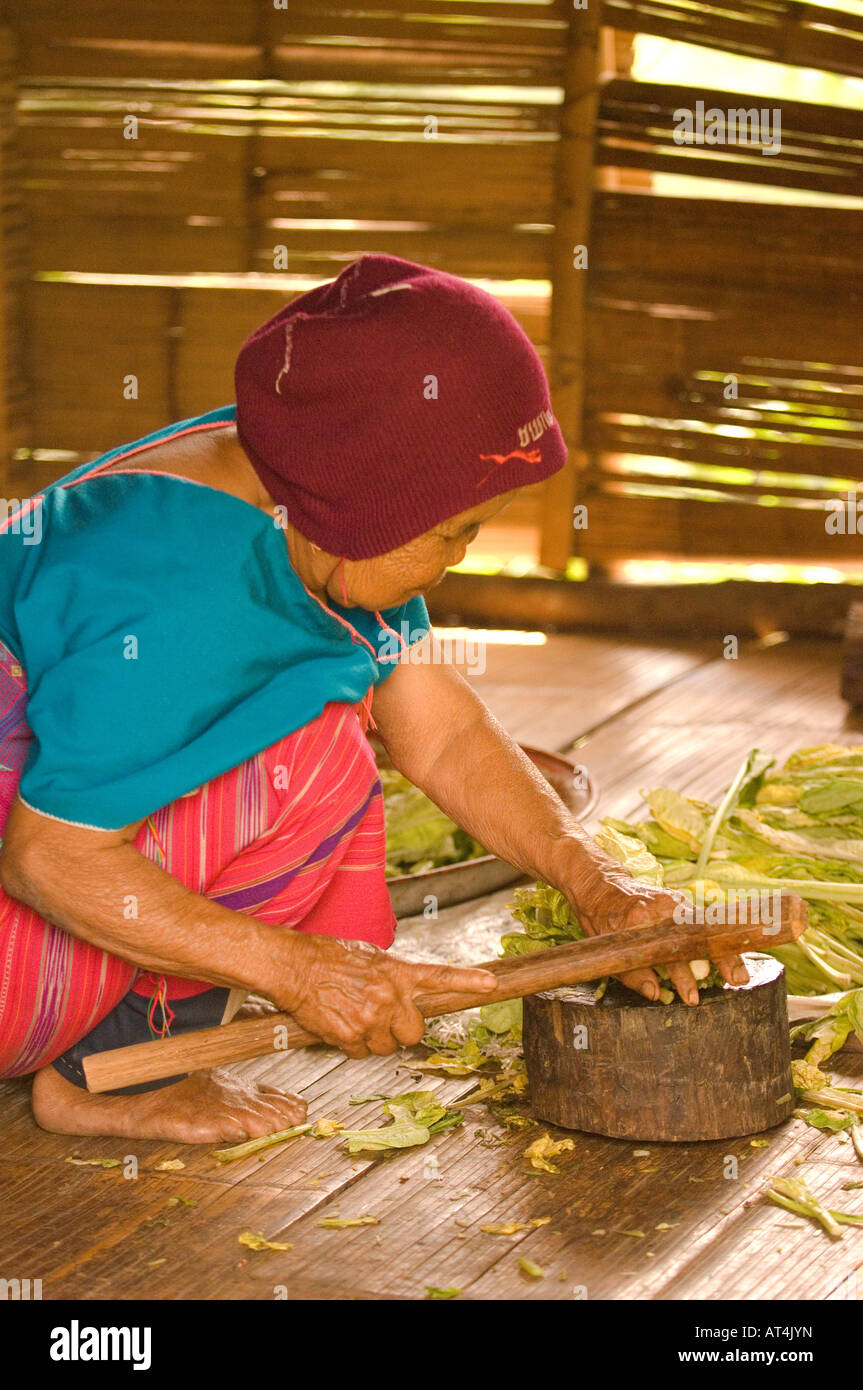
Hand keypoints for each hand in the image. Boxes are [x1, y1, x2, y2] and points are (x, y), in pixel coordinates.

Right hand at [273, 934, 496, 1057]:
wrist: (293, 965)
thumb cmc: (327, 957)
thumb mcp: (369, 957)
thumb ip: (391, 976)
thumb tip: (400, 995)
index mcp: (396, 972)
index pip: (439, 977)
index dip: (467, 981)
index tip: (492, 984)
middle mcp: (389, 997)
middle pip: (415, 1032)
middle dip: (401, 1030)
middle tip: (380, 1017)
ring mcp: (371, 1019)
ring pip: (386, 1048)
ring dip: (374, 1039)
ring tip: (351, 1015)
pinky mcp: (350, 1038)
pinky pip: (360, 1054)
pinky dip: (350, 1045)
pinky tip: (337, 1023)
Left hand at [564, 862, 748, 1005]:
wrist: (602, 884)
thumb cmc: (602, 919)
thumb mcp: (607, 948)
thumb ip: (632, 973)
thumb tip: (656, 995)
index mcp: (640, 919)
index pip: (667, 952)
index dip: (681, 978)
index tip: (691, 997)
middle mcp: (662, 908)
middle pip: (698, 935)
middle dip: (720, 959)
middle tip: (737, 981)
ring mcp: (674, 901)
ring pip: (707, 927)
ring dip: (725, 949)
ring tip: (739, 974)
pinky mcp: (681, 901)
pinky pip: (704, 920)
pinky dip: (718, 938)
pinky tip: (730, 953)